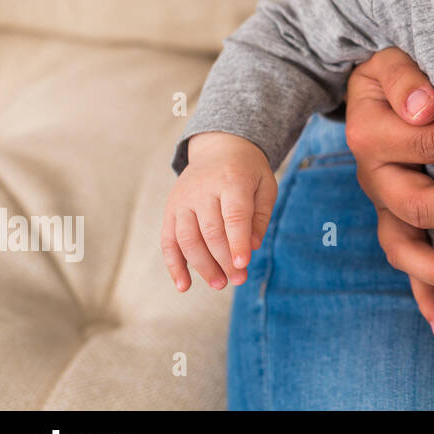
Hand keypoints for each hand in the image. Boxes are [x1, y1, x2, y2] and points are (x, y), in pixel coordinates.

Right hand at [162, 131, 277, 291]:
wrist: (219, 148)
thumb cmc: (248, 171)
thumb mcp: (265, 185)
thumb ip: (261, 215)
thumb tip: (253, 246)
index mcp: (232, 180)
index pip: (233, 215)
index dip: (237, 242)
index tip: (243, 264)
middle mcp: (202, 189)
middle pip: (210, 231)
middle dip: (224, 260)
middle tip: (239, 280)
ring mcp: (182, 200)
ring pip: (187, 239)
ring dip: (202, 266)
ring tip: (220, 284)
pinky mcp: (170, 209)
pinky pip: (167, 240)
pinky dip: (174, 265)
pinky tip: (184, 286)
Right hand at [344, 47, 433, 340]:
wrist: (367, 94)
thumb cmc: (394, 76)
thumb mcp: (387, 61)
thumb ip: (404, 79)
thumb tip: (424, 106)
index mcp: (371, 133)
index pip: (427, 141)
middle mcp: (374, 176)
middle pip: (417, 202)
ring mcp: (383, 207)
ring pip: (403, 247)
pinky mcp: (394, 225)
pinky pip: (405, 267)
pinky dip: (424, 297)